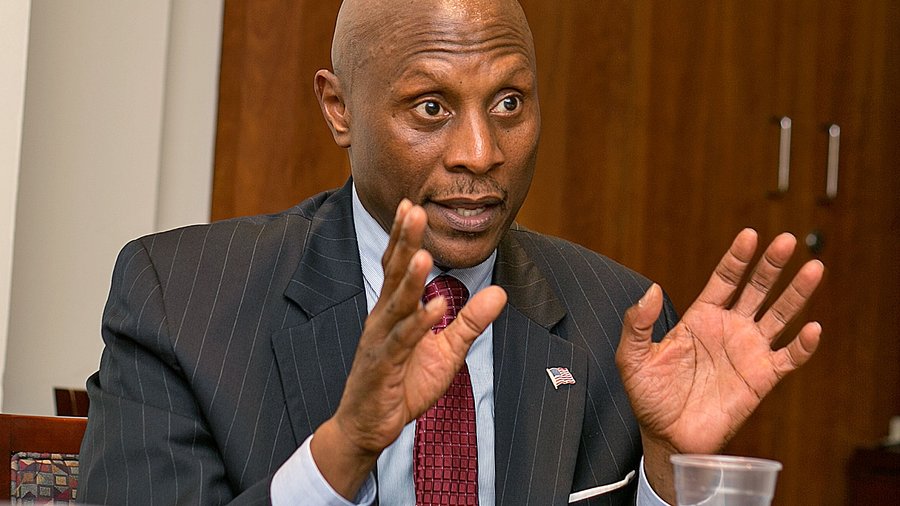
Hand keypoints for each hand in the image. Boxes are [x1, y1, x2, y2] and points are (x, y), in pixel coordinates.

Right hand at [311, 200, 506, 498]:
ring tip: (423, 254)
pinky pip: (403, 342)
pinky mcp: (383, 367)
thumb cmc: (402, 384)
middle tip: (415, 210)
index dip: (405, 237)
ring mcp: (380, 342)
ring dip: (410, 279)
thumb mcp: (446, 350)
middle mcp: (382, 319)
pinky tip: (435, 307)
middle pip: (394, 275)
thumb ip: (470, 321)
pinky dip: (418, 324)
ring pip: (396, 304)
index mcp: (393, 311)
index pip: (398, 266)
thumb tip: (501, 293)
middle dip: (404, 243)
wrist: (368, 425)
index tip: (413, 205)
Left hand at [616, 229, 823, 501]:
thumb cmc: (650, 397)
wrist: (667, 436)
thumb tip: (651, 289)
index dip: (737, 258)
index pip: (724, 279)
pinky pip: (789, 357)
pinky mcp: (762, 378)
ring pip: (780, 315)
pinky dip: (803, 344)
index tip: (749, 235)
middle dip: (772, 265)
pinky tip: (812, 328)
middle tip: (787, 240)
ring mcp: (748, 351)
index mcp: (701, 318)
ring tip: (814, 267)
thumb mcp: (632, 358)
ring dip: (797, 293)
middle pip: (757, 288)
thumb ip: (636, 324)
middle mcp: (729, 328)